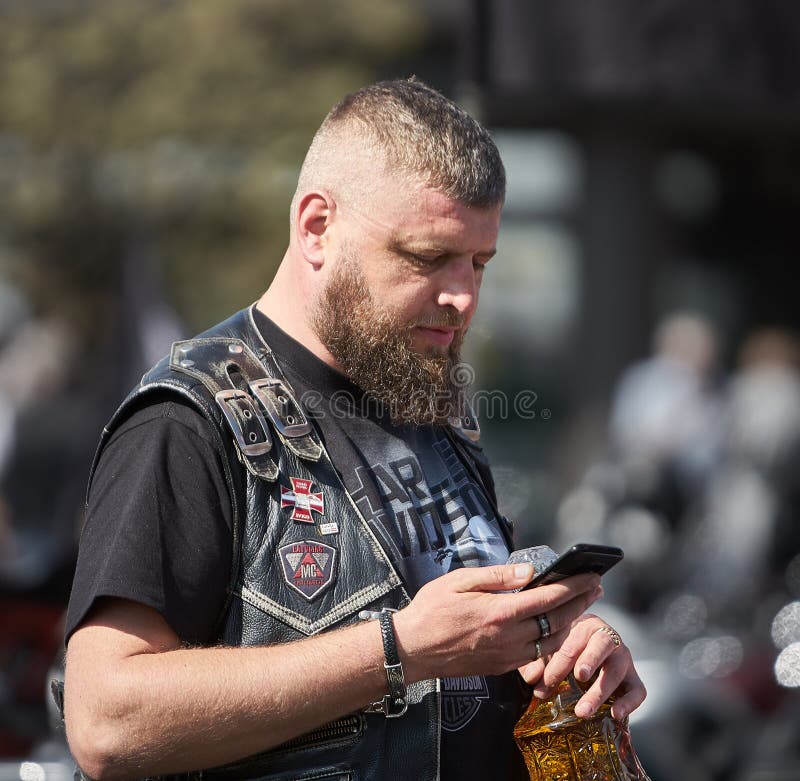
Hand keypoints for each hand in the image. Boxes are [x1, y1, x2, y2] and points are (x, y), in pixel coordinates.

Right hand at [392, 563, 601, 681]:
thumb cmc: (431, 610)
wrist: (412, 650)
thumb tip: (528, 572)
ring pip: (552, 641)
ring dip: (571, 622)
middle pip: (557, 620)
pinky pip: (536, 654)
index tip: (590, 576)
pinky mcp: (501, 667)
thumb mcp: (458, 581)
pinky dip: (552, 639)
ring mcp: (506, 655)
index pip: (548, 597)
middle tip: (596, 588)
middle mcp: (508, 637)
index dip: (573, 586)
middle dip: (581, 602)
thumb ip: (496, 577)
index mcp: (499, 612)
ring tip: (581, 606)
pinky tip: (555, 627)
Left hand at [518, 613, 646, 720]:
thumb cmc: (561, 648)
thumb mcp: (547, 652)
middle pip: (602, 645)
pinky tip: (614, 714)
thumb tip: (530, 678)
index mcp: (583, 625)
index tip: (543, 684)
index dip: (557, 664)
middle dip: (590, 660)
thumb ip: (537, 663)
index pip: (572, 641)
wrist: (584, 652)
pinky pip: (639, 690)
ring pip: (618, 670)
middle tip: (579, 677)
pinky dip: (630, 703)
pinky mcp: (634, 678)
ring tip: (582, 711)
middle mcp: (607, 637)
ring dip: (600, 691)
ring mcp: (623, 658)